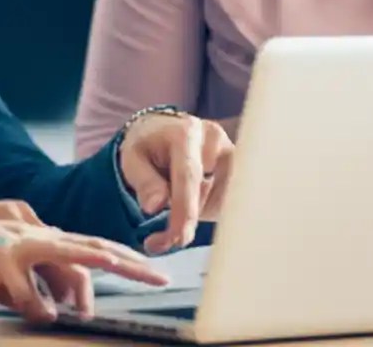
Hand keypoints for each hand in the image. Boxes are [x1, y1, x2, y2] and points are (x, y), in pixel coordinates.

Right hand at [0, 213, 168, 321]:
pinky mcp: (1, 259)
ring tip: (111, 274)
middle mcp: (40, 237)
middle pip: (95, 247)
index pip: (93, 246)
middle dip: (130, 263)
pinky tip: (45, 314)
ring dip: (89, 268)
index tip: (151, 268)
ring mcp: (22, 246)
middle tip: (160, 276)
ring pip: (66, 256)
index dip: (124, 257)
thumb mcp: (11, 273)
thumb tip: (55, 311)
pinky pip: (27, 287)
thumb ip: (36, 285)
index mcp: (45, 238)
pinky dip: (36, 304)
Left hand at [119, 111, 233, 254]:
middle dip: (185, 221)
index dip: (185, 211)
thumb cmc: (147, 145)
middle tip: (162, 240)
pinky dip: (207, 211)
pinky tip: (191, 202)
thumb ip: (144, 181)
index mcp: (186, 133)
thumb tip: (154, 206)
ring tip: (173, 203)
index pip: (189, 176)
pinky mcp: (240, 170)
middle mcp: (215, 140)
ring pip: (219, 202)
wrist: (165, 131)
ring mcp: (231, 154)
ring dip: (196, 214)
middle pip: (205, 193)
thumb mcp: (132, 158)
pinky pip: (227, 203)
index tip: (177, 238)